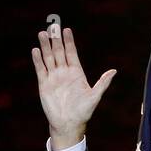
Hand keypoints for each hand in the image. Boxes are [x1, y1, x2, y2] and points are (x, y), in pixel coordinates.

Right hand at [31, 25, 116, 149]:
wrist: (68, 125)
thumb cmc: (83, 112)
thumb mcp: (94, 97)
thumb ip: (102, 83)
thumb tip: (113, 71)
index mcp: (76, 73)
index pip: (71, 53)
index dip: (69, 41)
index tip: (66, 30)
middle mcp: (64, 72)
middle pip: (59, 52)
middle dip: (56, 40)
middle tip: (52, 26)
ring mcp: (54, 77)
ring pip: (49, 58)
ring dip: (45, 46)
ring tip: (42, 33)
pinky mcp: (44, 84)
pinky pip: (41, 69)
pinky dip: (38, 60)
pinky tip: (36, 50)